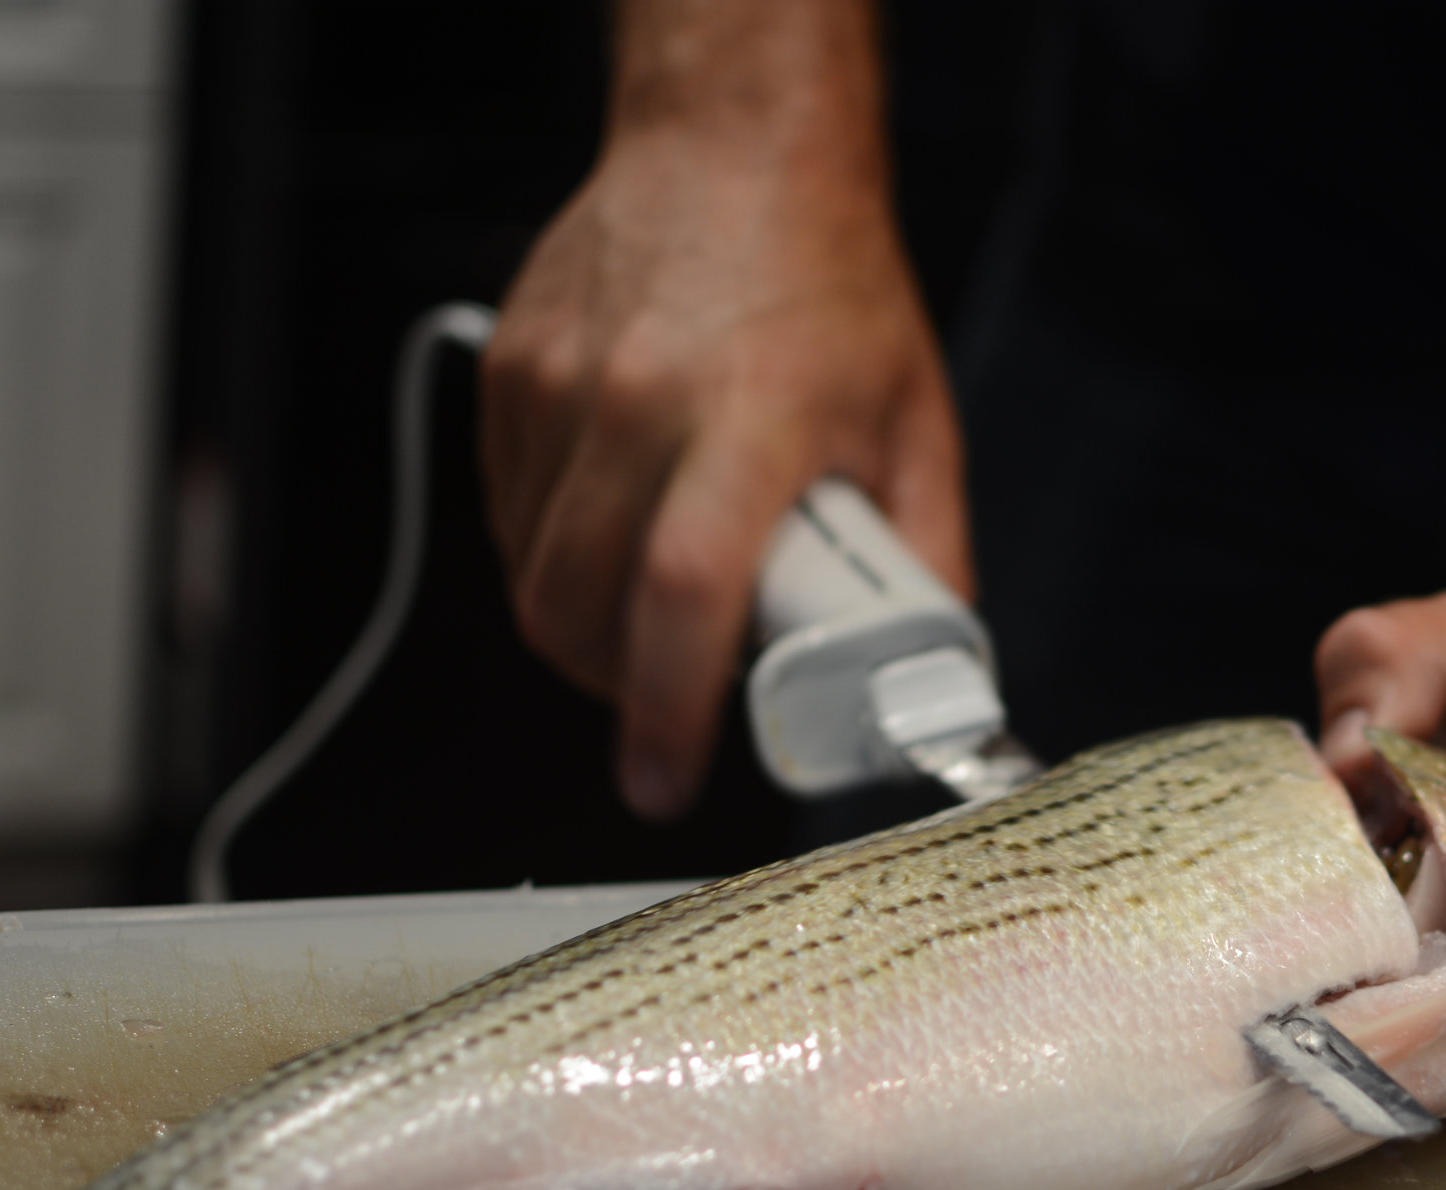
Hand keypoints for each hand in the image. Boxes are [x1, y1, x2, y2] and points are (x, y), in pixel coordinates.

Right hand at [481, 109, 967, 817]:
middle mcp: (639, 398)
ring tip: (649, 623)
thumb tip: (937, 678)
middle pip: (582, 607)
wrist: (735, 152)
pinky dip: (552, 560)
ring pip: (530, 577)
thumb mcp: (918, 424)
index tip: (668, 781)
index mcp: (754, 416)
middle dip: (618, 693)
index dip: (668, 708)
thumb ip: (929, 561)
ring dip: (581, 636)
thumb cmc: (830, 287)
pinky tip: (612, 539)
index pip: (685, 592)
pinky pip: (508, 517)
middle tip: (668, 709)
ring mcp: (558, 382)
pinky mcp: (508, 374)